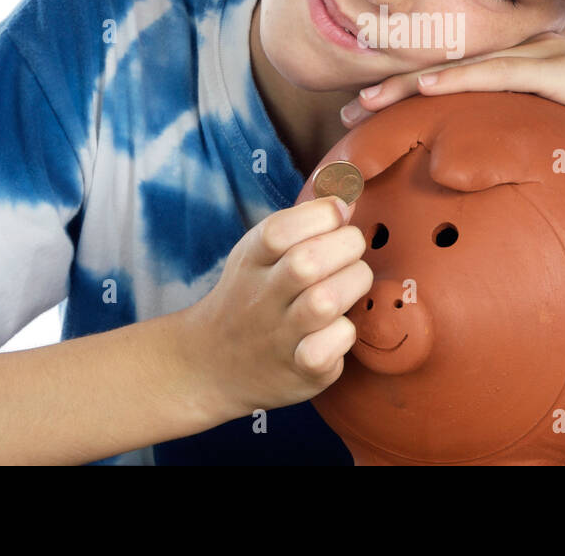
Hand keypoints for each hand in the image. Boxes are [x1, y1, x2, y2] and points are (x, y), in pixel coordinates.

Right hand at [187, 195, 372, 420]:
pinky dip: (342, 336)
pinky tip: (339, 329)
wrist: (212, 365)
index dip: (320, 214)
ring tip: (351, 284)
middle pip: (306, 263)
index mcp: (251, 260)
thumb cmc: (252, 296)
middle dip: (347, 246)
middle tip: (351, 251)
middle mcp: (261, 298)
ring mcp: (279, 337)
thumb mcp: (261, 252)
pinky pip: (327, 350)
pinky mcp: (300, 372)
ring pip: (323, 303)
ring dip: (352, 285)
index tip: (339, 212)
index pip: (279, 230)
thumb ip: (304, 221)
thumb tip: (348, 193)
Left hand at [338, 31, 564, 172]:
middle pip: (452, 67)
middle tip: (353, 108)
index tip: (380, 112)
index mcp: (539, 70)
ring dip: (411, 82)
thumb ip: (560, 148)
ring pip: (464, 66)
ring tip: (367, 102)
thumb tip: (539, 183)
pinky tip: (423, 88)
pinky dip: (458, 79)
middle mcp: (536, 56)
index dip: (419, 90)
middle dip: (398, 86)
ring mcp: (549, 61)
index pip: (467, 76)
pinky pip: (499, 74)